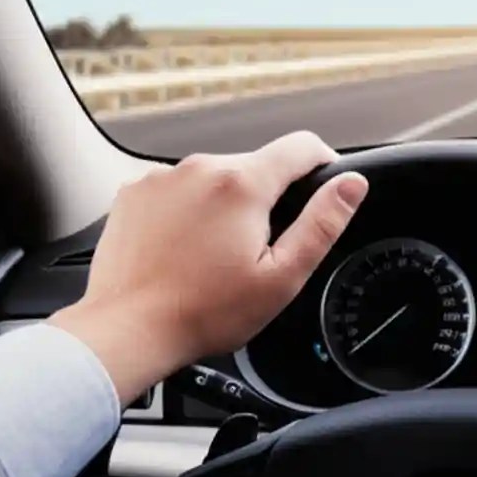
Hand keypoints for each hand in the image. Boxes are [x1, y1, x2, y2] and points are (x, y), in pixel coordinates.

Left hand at [50, 131, 367, 404]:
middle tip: (255, 252)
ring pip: (214, 179)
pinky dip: (187, 211)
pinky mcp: (134, 192)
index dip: (323, 163)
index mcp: (242, 183)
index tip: (322, 187)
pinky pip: (177, 190)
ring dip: (224, 206)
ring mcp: (162, 177)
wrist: (124, 330)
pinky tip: (182, 250)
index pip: (301, 146)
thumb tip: (351, 184)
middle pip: (255, 167)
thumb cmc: (203, 312)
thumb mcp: (281, 277)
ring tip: (212, 257)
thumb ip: (322, 224)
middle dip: (265, 200)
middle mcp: (200, 167)